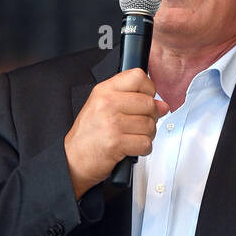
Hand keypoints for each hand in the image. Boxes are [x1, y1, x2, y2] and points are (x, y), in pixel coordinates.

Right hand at [63, 69, 168, 199]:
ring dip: (147, 134)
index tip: (146, 98)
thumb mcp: (102, 106)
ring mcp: (112, 123)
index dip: (149, 89)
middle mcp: (107, 103)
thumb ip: (131, 100)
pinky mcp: (116, 143)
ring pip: (150, 125)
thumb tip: (162, 105)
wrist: (73, 159)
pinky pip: (145, 143)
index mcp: (104, 90)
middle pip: (149, 103)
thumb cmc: (89, 134)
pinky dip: (143, 148)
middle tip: (141, 123)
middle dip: (151, 116)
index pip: (138, 77)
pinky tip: (132, 147)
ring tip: (134, 136)